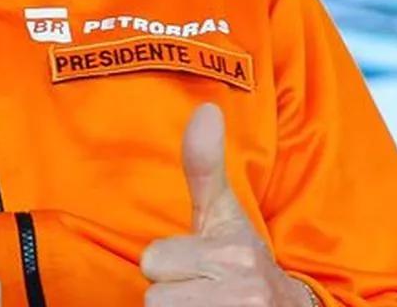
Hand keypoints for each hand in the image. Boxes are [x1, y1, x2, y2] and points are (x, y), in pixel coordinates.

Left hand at [140, 105, 309, 306]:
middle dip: (171, 295)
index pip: (153, 261)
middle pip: (154, 298)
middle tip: (199, 290)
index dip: (167, 263)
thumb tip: (206, 109)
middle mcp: (244, 292)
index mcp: (234, 253)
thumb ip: (205, 166)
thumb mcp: (224, 214)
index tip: (194, 264)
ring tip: (203, 305)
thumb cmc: (242, 260)